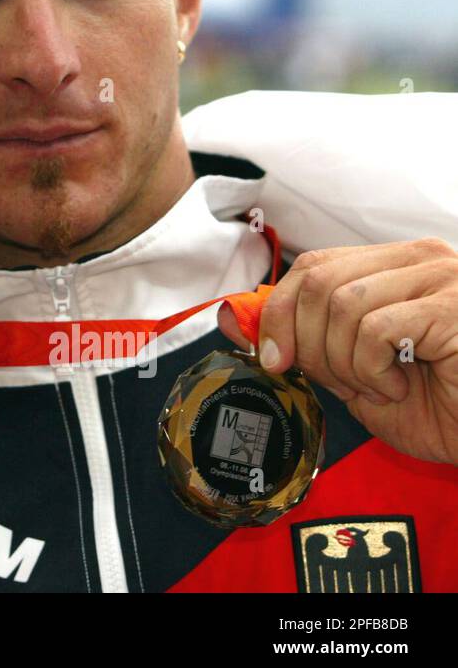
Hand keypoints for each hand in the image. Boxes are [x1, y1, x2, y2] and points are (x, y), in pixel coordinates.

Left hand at [219, 238, 457, 465]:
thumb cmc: (438, 408)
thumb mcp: (352, 373)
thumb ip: (301, 342)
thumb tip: (232, 318)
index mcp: (396, 265)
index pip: (312, 265)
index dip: (280, 311)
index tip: (275, 358)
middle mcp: (420, 259)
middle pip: (317, 279)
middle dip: (307, 341)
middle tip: (337, 381)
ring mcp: (441, 277)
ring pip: (341, 304)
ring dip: (344, 361)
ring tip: (379, 386)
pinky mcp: (453, 307)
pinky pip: (374, 328)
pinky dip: (371, 369)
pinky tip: (400, 386)